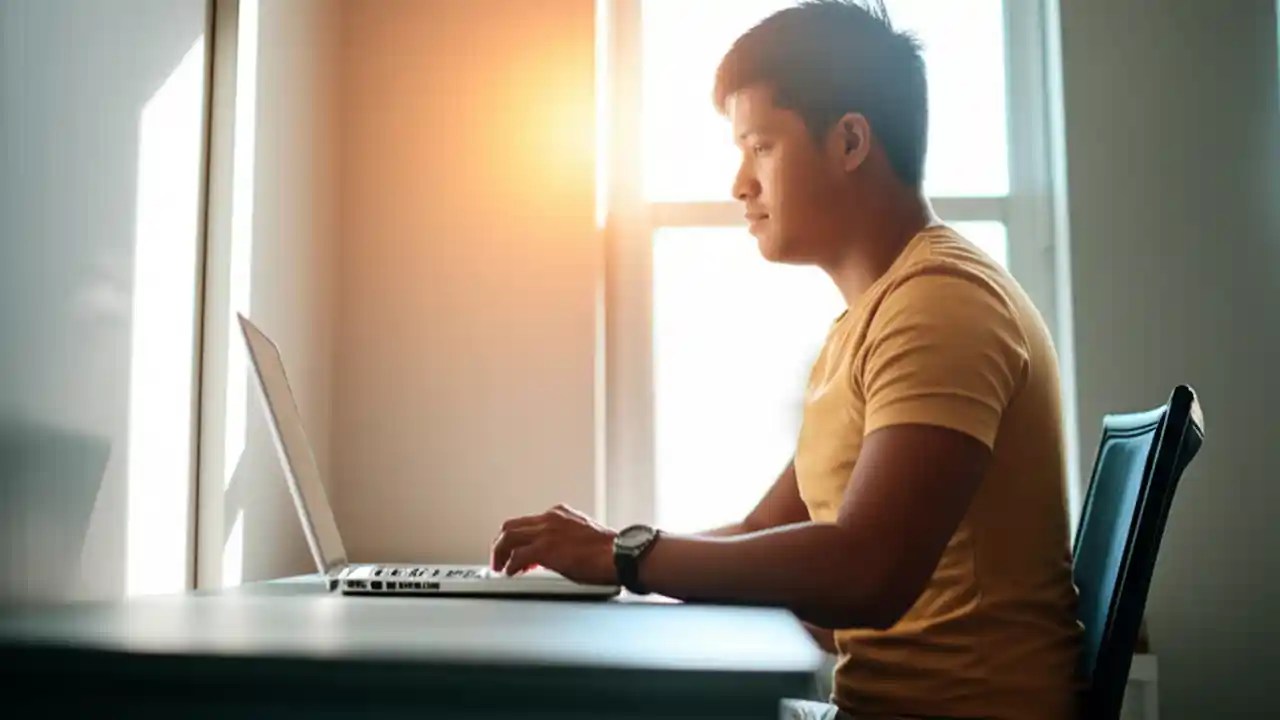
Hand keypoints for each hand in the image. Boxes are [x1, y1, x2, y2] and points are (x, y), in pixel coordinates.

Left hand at [490, 504, 617, 585]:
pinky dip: (510, 566)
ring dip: (500, 553)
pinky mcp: (545, 549)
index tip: (515, 550)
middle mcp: (550, 518)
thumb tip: (557, 553)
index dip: (516, 538)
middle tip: (500, 559)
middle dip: (501, 543)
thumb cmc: (610, 550)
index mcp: (559, 513)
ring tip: (500, 567)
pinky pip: (517, 556)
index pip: (527, 522)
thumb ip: (565, 538)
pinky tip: (510, 573)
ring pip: (509, 537)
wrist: (619, 554)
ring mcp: (546, 532)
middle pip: (512, 526)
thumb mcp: (583, 535)